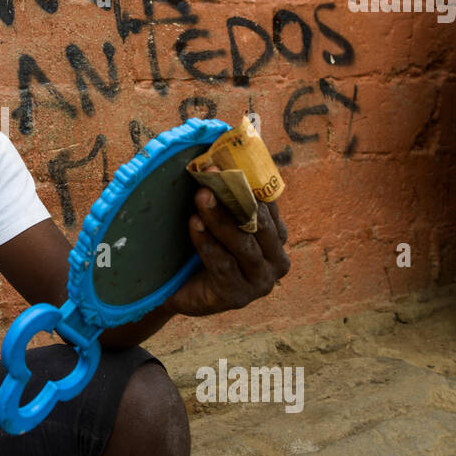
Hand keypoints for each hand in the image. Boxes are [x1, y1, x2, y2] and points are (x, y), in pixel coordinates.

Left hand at [165, 170, 289, 317]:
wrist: (178, 291)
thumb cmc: (202, 249)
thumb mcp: (219, 222)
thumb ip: (227, 197)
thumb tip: (217, 159)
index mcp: (277, 239)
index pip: (269, 206)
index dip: (248, 182)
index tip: (226, 162)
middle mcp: (277, 262)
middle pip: (259, 224)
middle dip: (235, 197)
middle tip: (212, 175)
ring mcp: (260, 283)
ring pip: (243, 244)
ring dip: (220, 218)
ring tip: (201, 196)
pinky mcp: (238, 296)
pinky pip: (223, 264)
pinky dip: (207, 242)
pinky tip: (194, 224)